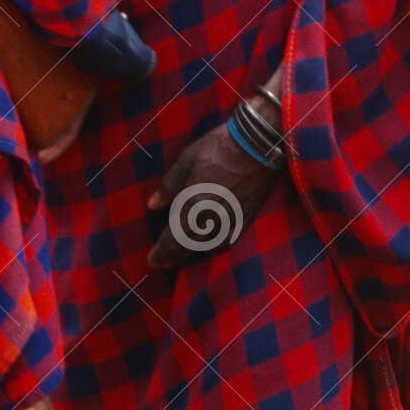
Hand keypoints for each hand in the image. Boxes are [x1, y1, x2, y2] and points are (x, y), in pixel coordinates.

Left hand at [146, 117, 278, 269]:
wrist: (257, 146)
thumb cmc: (218, 148)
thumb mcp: (187, 160)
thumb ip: (169, 186)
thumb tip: (153, 206)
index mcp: (193, 205)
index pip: (173, 238)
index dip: (161, 253)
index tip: (152, 262)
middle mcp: (211, 219)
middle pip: (188, 247)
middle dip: (173, 257)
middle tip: (163, 264)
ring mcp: (230, 221)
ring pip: (207, 248)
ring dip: (192, 254)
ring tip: (181, 256)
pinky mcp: (245, 220)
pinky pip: (226, 242)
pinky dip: (214, 248)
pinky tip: (208, 247)